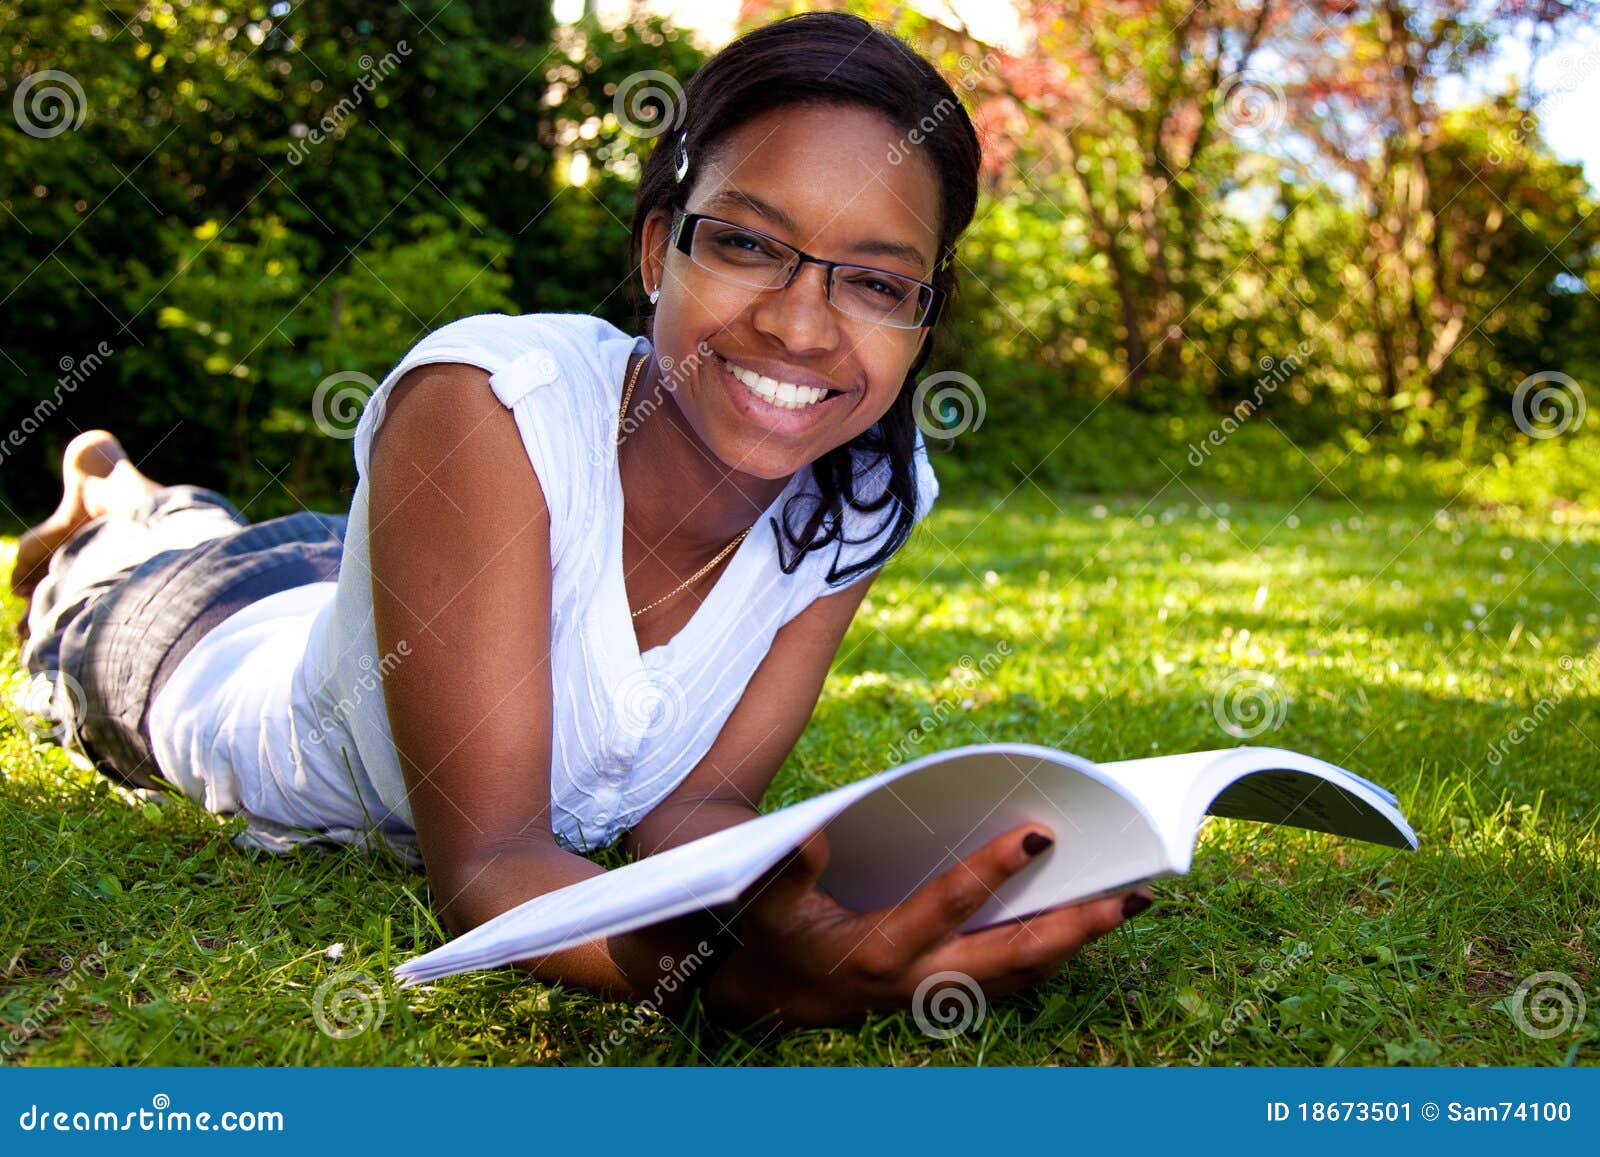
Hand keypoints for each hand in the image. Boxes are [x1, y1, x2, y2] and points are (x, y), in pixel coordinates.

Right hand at [701, 822, 1153, 1028]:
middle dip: (1076, 928)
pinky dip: (1056, 948)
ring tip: (1130, 901)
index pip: (948, 909)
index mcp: (877, 954)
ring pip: (1024, 972)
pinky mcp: (951, 990)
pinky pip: (1015, 974)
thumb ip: (782, 875)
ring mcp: (942, 992)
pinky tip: (1085, 919)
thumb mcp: (760, 904)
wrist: (766, 992)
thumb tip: (809, 839)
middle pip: (1013, 958)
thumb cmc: (768, 935)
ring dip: (1078, 940)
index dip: (992, 872)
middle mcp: (921, 981)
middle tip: (1133, 894)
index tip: (1039, 834)